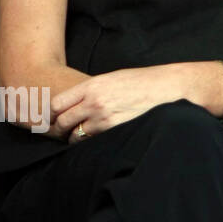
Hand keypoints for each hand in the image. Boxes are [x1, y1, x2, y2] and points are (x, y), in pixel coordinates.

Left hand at [51, 63, 210, 140]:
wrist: (170, 87)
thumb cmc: (144, 82)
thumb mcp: (113, 78)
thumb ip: (91, 91)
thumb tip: (74, 105)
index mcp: (92, 85)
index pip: (56, 104)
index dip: (52, 114)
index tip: (53, 119)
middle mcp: (94, 102)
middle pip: (62, 122)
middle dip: (61, 129)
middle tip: (64, 132)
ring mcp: (104, 118)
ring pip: (76, 136)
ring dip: (76, 138)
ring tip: (85, 135)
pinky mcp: (115, 131)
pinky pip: (93, 142)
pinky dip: (92, 143)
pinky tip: (99, 138)